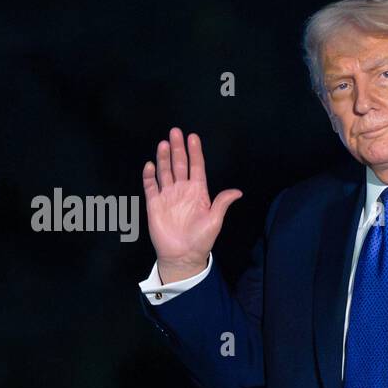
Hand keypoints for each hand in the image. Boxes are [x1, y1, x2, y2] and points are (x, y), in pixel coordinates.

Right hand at [142, 127, 242, 281]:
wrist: (183, 256)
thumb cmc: (201, 240)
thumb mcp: (215, 221)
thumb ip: (222, 203)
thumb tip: (238, 191)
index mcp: (198, 192)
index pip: (196, 167)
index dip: (195, 152)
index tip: (193, 137)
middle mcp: (182, 190)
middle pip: (179, 164)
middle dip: (177, 148)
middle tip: (175, 132)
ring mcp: (168, 196)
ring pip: (165, 171)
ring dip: (164, 158)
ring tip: (164, 143)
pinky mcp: (155, 204)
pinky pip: (151, 186)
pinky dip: (149, 175)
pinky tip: (150, 164)